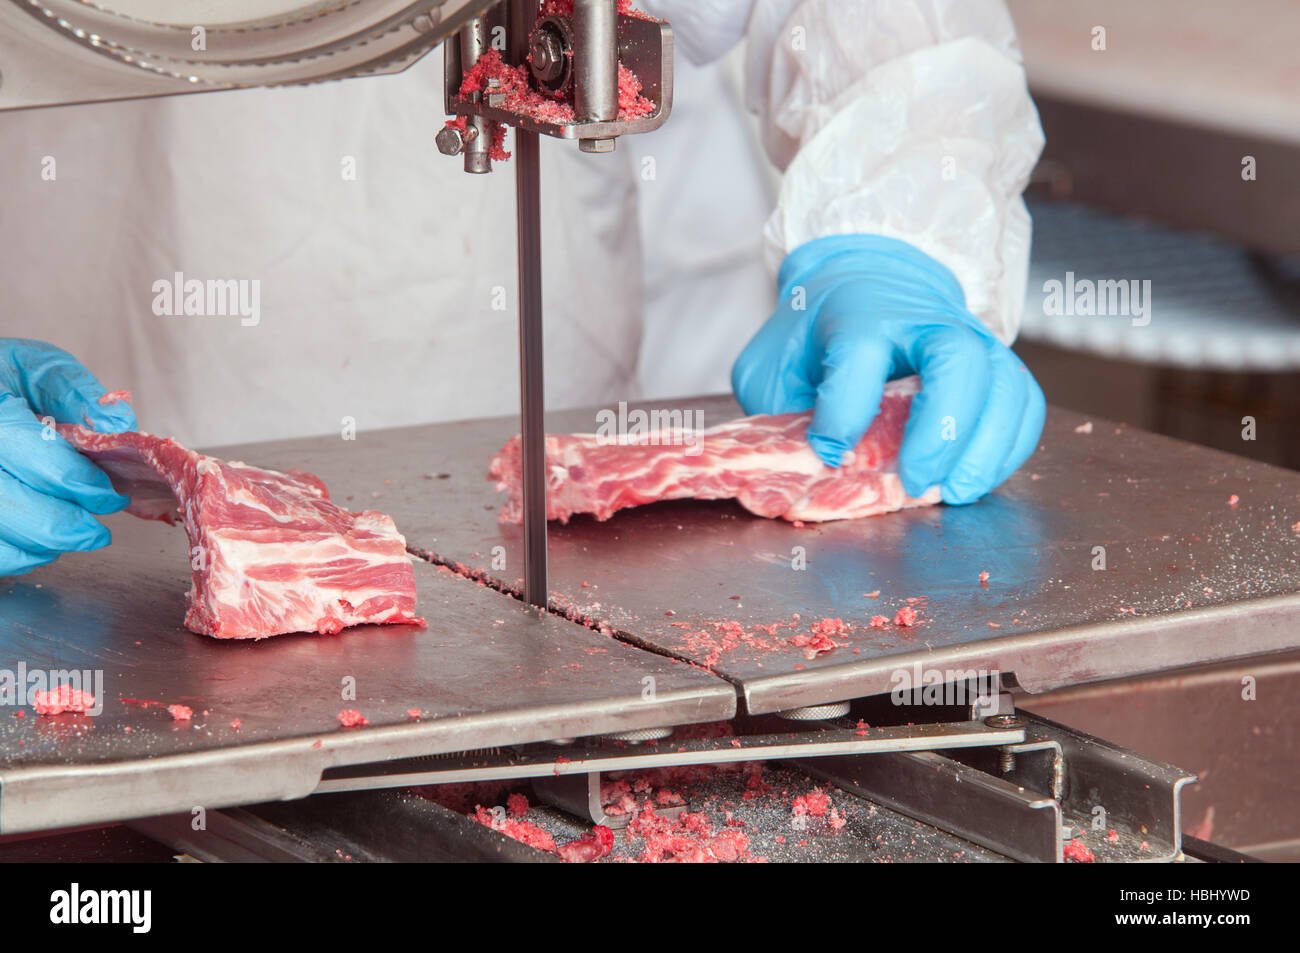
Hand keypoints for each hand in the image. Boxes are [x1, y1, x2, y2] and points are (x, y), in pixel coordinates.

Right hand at [0, 339, 134, 574]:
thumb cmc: (3, 378)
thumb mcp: (39, 368)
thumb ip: (77, 394)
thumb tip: (117, 428)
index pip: (41, 461)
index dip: (83, 484)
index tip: (110, 495)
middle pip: (15, 507)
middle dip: (68, 525)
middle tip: (98, 530)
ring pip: (1, 536)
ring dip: (45, 543)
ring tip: (73, 533)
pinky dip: (21, 555)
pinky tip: (41, 541)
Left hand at [732, 235, 1044, 504]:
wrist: (866, 282)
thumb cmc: (816, 333)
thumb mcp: (774, 363)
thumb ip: (779, 411)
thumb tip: (796, 468)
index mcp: (858, 313)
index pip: (861, 351)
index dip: (845, 409)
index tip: (830, 450)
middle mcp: (924, 319)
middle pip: (958, 360)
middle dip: (942, 430)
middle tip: (916, 481)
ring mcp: (969, 337)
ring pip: (1004, 384)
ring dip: (986, 448)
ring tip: (953, 493)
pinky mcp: (994, 363)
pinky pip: (1023, 403)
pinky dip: (1009, 447)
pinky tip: (975, 478)